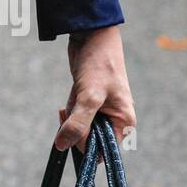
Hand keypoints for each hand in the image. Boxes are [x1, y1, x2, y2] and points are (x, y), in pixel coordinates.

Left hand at [55, 25, 135, 154]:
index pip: (103, 151)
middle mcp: (115, 119)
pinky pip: (76, 113)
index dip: (84, 144)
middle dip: (75, 125)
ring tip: (76, 94)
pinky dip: (70, 106)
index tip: (73, 128)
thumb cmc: (99, 64)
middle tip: (74, 105)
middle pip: (89, 139)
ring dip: (71, 114)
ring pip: (79, 126)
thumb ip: (78, 123)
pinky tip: (73, 92)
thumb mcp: (89, 96)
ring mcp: (102, 111)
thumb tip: (62, 146)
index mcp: (124, 122)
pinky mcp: (89, 101)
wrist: (92, 35)